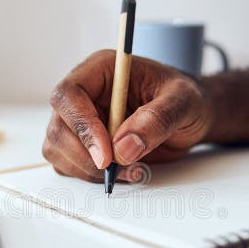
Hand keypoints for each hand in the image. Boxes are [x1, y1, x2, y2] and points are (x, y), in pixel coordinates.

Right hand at [42, 49, 212, 181]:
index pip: (69, 94)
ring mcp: (80, 120)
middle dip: (85, 155)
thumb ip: (157, 120)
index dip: (82, 126)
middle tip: (119, 168)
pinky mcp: (83, 144)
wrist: (190, 117)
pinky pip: (69, 165)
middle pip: (58, 127)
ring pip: (58, 150)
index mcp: (102, 70)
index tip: (106, 154)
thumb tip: (124, 148)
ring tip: (130, 169)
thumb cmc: (185, 99)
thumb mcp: (183, 102)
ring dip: (89, 169)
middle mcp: (85, 94)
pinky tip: (122, 172)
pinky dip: (91, 176)